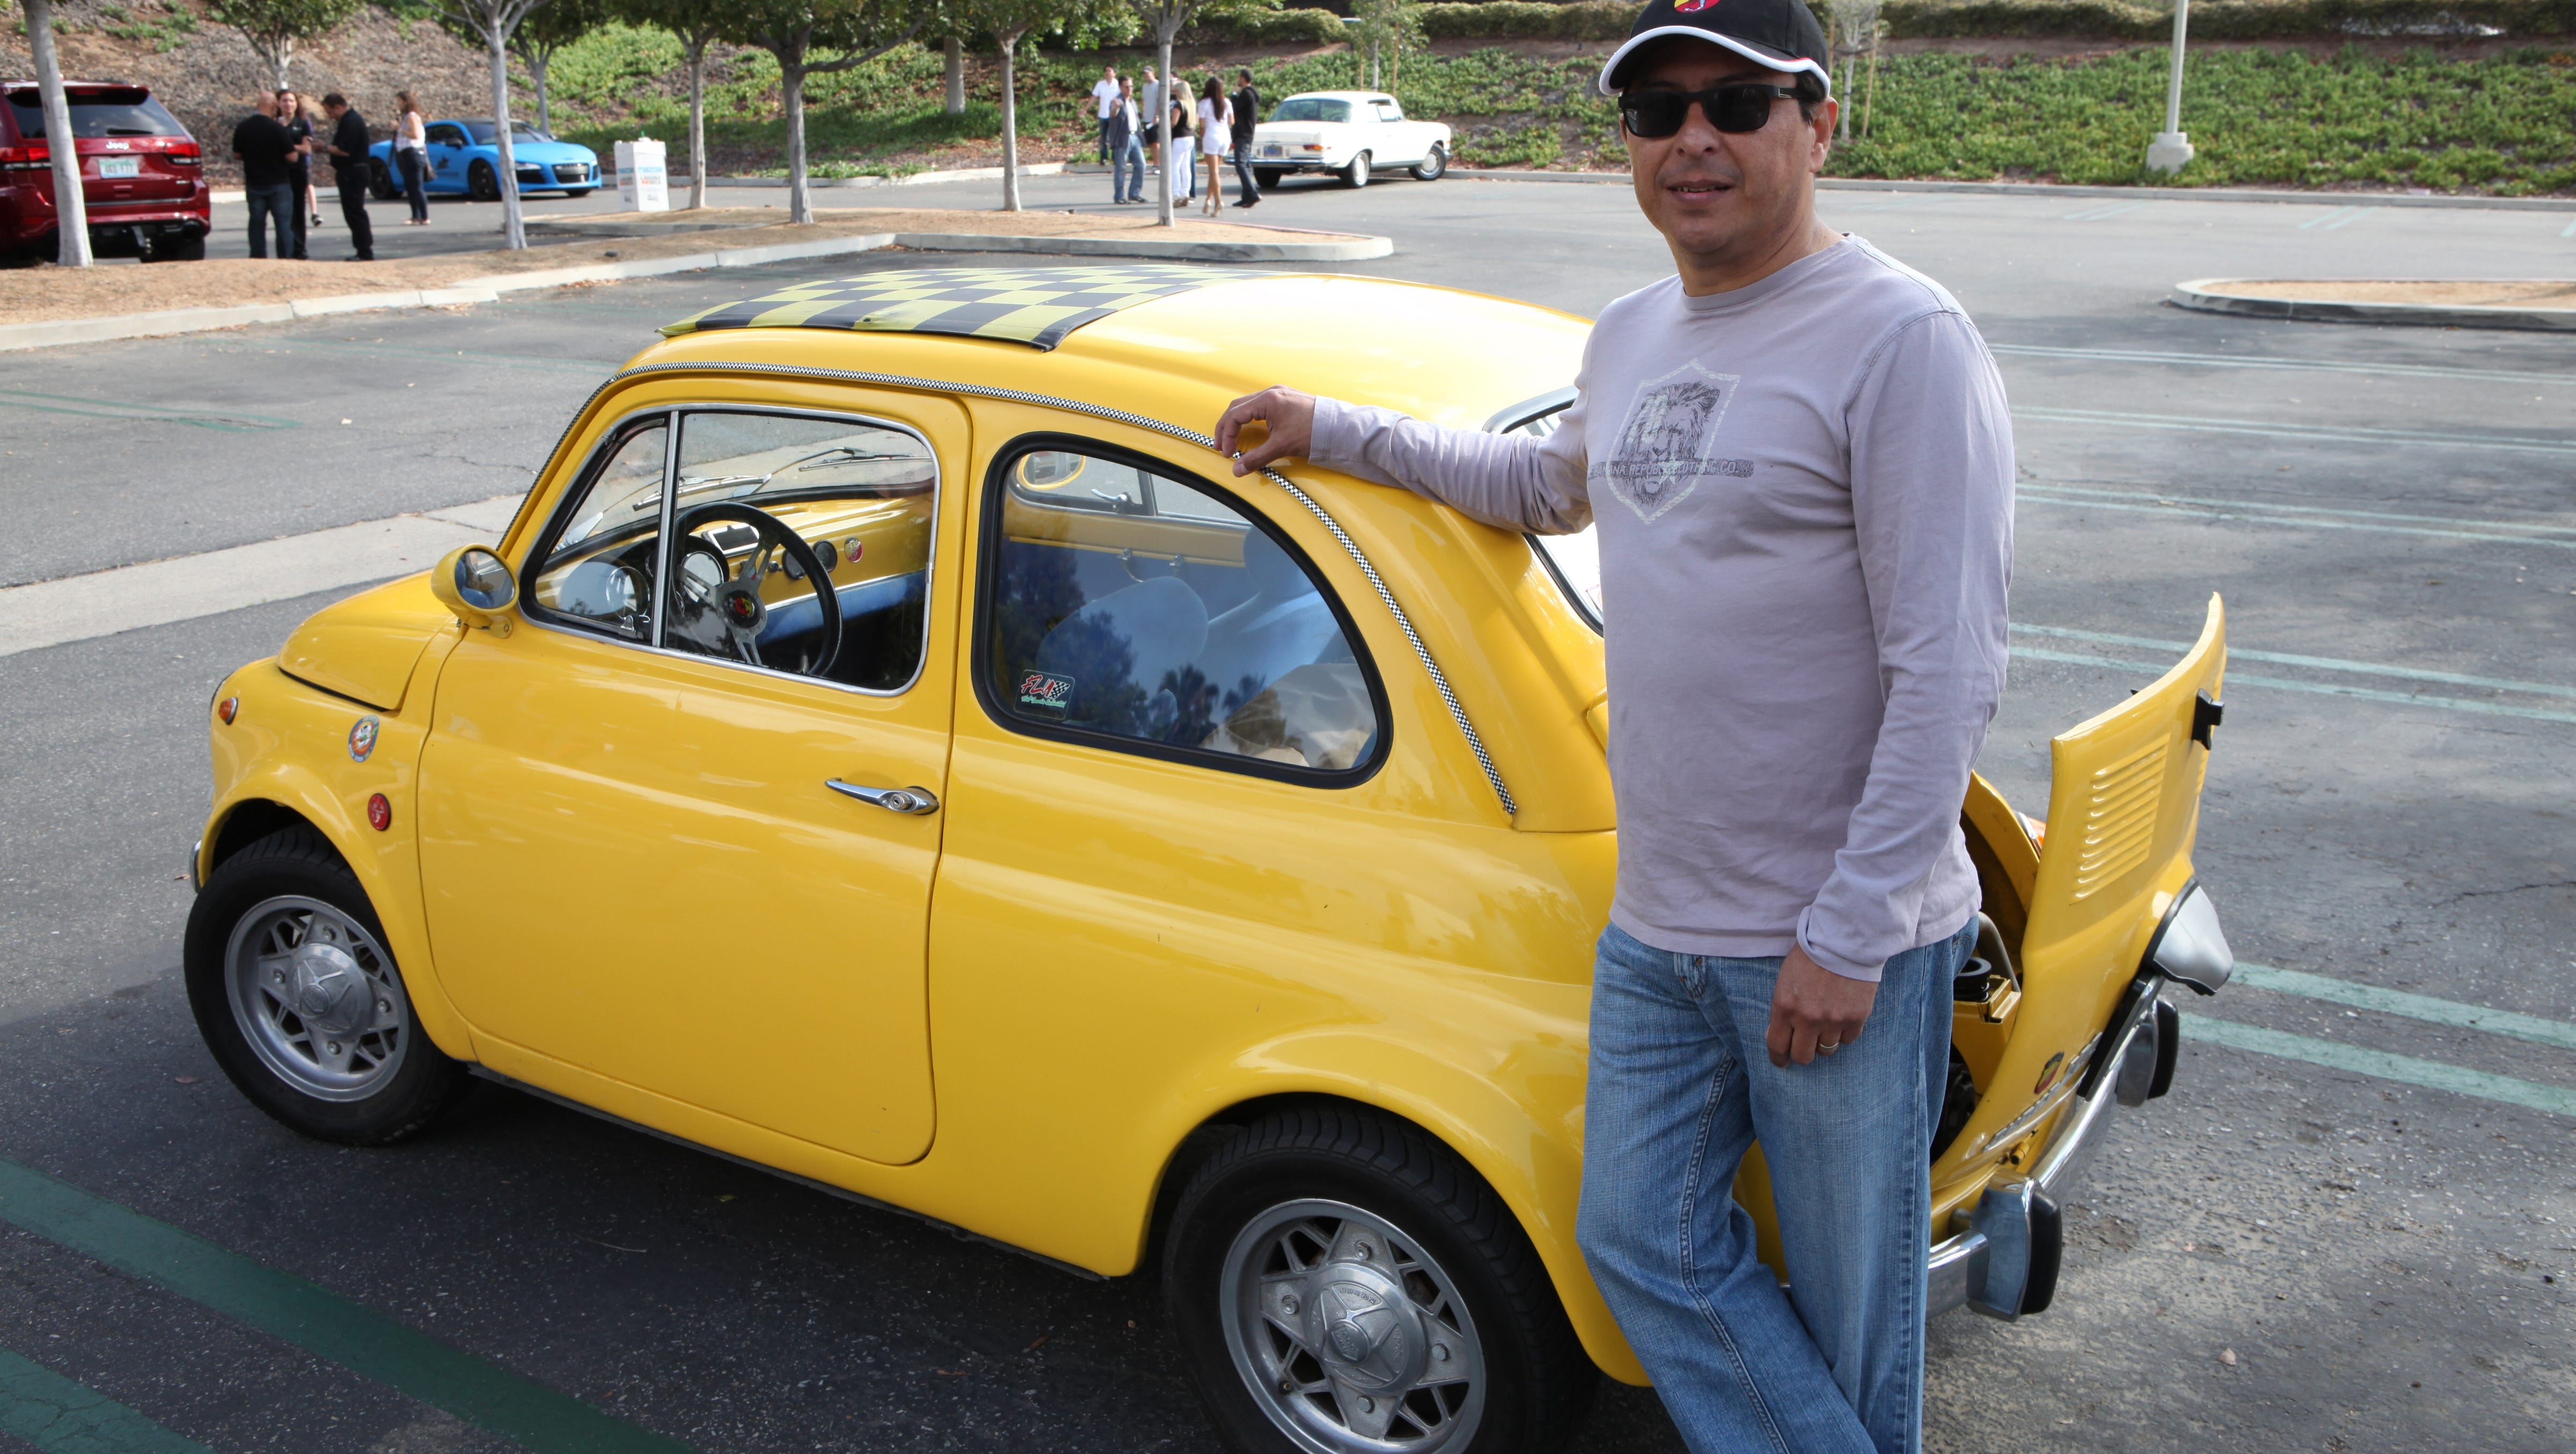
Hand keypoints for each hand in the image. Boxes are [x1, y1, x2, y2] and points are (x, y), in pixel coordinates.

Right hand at [1214, 386, 1315, 475]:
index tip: (1227, 452)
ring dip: (1236, 421)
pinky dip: (1249, 417)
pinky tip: (1249, 428)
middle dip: (1225, 427)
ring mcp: (1279, 394)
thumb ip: (1256, 458)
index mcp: (1268, 400)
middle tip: (1221, 445)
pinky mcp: (1286, 399)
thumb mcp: (1281, 446)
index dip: (1226, 435)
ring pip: (1247, 405)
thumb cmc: (1314, 431)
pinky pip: (1259, 405)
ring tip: (1231, 438)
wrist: (1338, 427)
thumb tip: (1237, 469)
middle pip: (1237, 407)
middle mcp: (1271, 392)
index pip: (1235, 415)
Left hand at [1766, 942, 1878, 1067]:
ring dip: (1824, 1041)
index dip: (1779, 1058)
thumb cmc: (1811, 956)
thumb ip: (1782, 1010)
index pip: (1777, 1046)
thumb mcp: (1785, 981)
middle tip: (1806, 1044)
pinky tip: (1843, 1016)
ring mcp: (1833, 1020)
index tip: (1782, 1061)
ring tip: (1827, 1023)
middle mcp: (1808, 1018)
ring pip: (1826, 1050)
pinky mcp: (1856, 1018)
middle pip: (1803, 1056)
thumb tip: (1778, 1035)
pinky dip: (1844, 1032)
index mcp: (1785, 1007)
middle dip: (1802, 1052)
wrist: (1844, 939)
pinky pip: (1848, 1040)